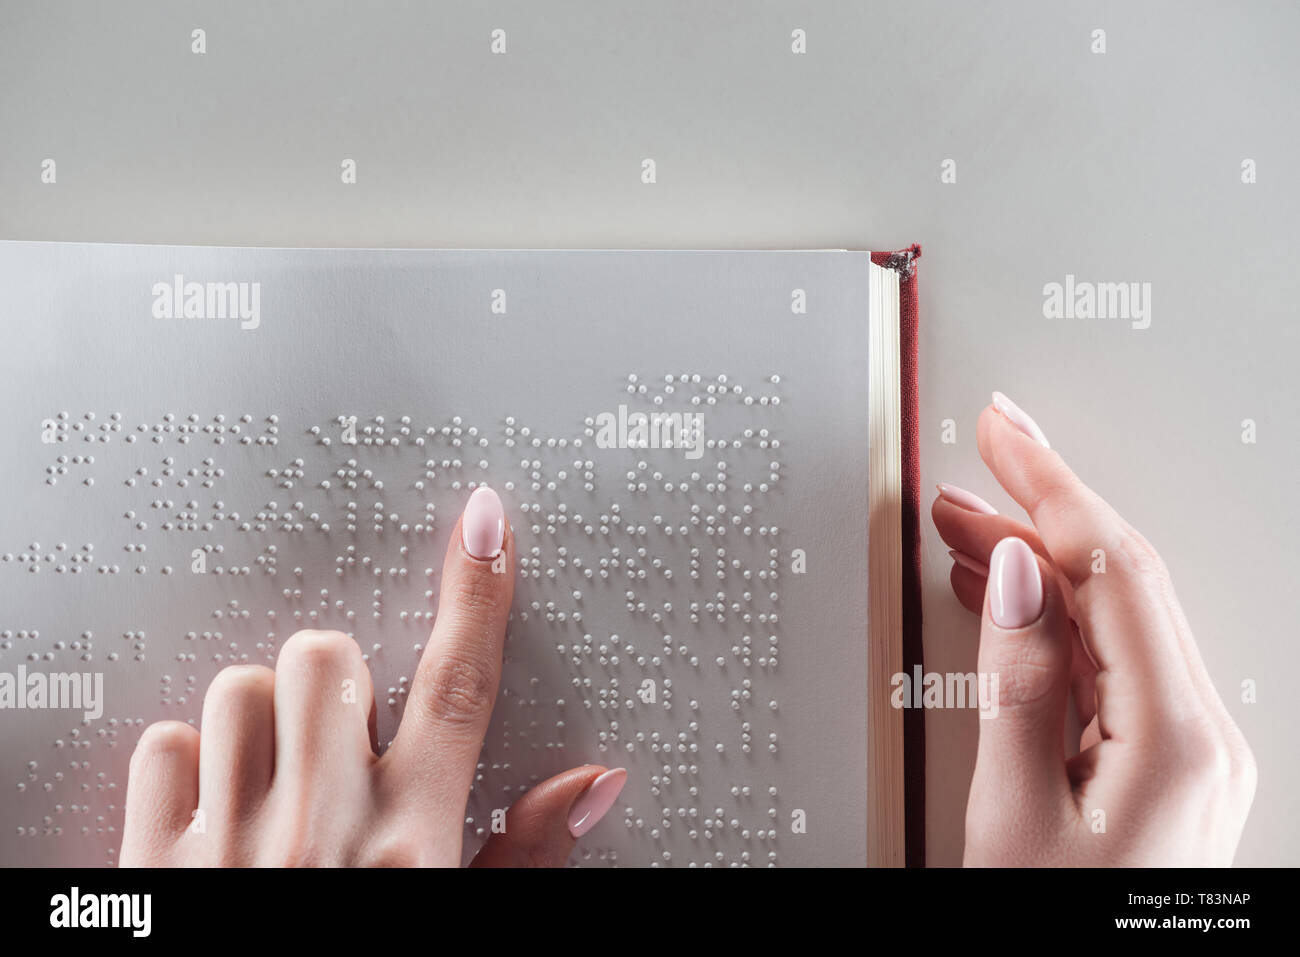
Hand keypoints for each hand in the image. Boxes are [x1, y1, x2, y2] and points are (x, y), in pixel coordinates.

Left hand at [120, 487, 625, 866]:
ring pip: (238, 687)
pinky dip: (186, 760)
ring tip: (280, 774)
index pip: (461, 683)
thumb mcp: (464, 921)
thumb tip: (591, 783)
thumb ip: (526, 852)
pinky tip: (216, 805)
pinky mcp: (148, 863)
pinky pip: (162, 743)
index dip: (480, 590)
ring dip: (262, 715)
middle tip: (345, 733)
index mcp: (412, 841)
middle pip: (327, 656)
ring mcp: (229, 842)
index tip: (486, 523)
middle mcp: (321, 828)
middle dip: (338, 676)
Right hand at [933, 392, 1255, 865]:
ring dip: (1038, 565)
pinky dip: (1048, 620)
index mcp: (1177, 738)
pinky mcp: (1157, 763)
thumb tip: (1014, 574)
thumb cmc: (1060, 926)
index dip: (1053, 487)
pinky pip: (1104, 663)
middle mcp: (1199, 734)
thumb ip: (1019, 683)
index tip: (1006, 434)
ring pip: (1110, 618)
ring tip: (964, 524)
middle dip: (1039, 514)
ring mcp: (1185, 749)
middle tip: (972, 466)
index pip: (1115, 569)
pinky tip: (1003, 598)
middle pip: (1120, 583)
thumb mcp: (1014, 815)